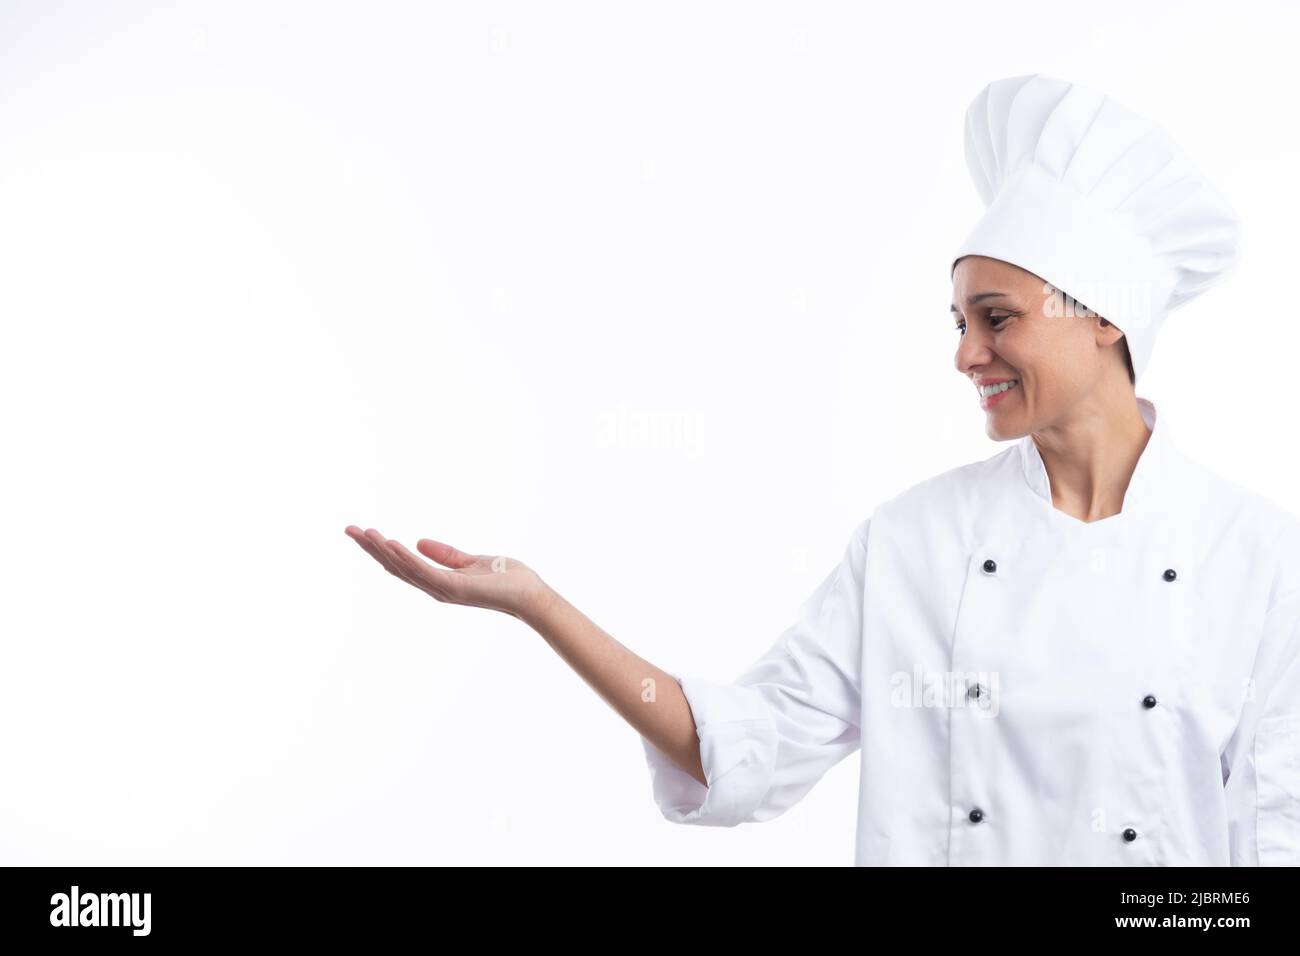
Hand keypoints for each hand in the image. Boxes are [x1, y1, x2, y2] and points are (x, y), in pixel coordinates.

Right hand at [344, 526, 551, 620]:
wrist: (530, 595)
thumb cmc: (506, 580)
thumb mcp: (471, 561)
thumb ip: (446, 554)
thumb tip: (418, 542)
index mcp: (437, 581)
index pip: (401, 565)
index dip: (379, 549)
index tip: (360, 532)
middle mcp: (435, 588)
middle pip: (395, 567)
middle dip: (370, 549)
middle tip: (348, 529)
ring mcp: (444, 590)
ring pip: (405, 568)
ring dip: (383, 550)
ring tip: (364, 532)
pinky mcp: (455, 588)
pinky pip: (425, 571)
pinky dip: (407, 558)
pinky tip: (392, 543)